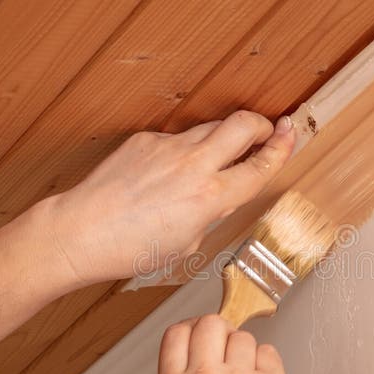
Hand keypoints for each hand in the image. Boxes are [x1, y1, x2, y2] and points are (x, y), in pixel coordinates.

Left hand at [43, 111, 294, 286]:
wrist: (82, 232)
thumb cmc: (131, 248)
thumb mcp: (187, 243)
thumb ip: (212, 213)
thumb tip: (222, 195)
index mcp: (210, 198)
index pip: (260, 166)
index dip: (282, 148)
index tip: (291, 134)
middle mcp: (194, 166)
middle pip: (243, 124)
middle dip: (261, 124)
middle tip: (267, 130)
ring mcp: (168, 148)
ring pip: (211, 128)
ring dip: (224, 136)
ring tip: (219, 155)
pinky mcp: (146, 140)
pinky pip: (177, 139)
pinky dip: (184, 150)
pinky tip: (169, 173)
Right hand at [157, 314, 303, 373]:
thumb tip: (197, 352)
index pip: (175, 333)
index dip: (190, 330)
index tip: (199, 334)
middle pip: (209, 323)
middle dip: (219, 332)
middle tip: (227, 350)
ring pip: (242, 336)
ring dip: (245, 352)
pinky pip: (268, 352)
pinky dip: (266, 364)